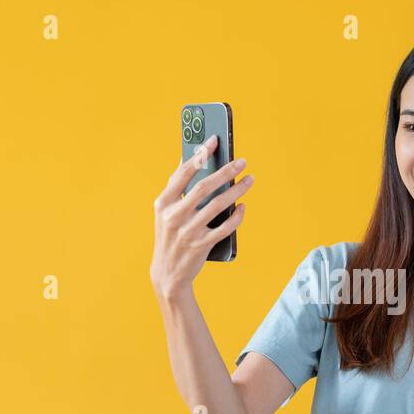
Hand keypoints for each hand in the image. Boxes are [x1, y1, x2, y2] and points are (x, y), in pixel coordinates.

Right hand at [150, 133, 252, 300]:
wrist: (167, 273)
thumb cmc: (170, 235)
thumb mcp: (165, 211)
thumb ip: (176, 187)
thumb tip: (190, 157)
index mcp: (163, 203)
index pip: (183, 173)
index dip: (200, 155)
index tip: (215, 140)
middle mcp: (174, 216)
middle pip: (204, 187)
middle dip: (225, 171)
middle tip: (242, 161)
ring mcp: (188, 232)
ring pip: (218, 205)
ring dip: (237, 190)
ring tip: (250, 179)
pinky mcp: (201, 245)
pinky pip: (225, 227)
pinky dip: (237, 216)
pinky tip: (243, 207)